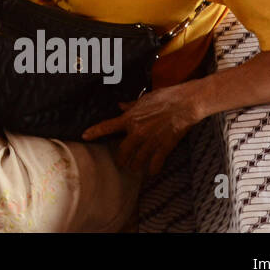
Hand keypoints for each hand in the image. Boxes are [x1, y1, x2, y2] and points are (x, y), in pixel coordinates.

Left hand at [81, 86, 200, 175]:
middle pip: (122, 151)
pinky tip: (151, 172)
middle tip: (120, 163)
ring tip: (134, 169)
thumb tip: (120, 106)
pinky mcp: (164, 147)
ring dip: (135, 166)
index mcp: (130, 119)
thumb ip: (131, 105)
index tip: (84, 136)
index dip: (94, 132)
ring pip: (137, 160)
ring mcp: (150, 141)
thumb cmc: (165, 97)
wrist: (185, 103)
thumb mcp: (144, 99)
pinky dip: (153, 169)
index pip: (107, 127)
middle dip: (120, 160)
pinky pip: (155, 163)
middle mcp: (137, 132)